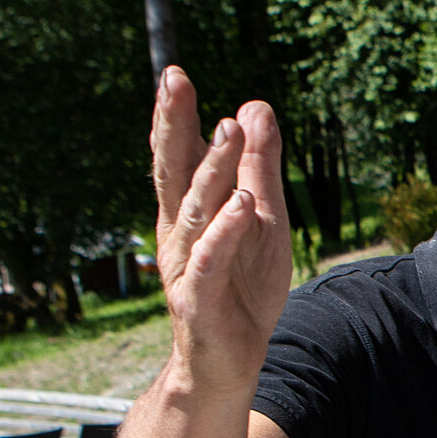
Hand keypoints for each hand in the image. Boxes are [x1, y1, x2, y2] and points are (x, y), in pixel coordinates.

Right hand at [150, 66, 292, 390]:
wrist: (227, 363)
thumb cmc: (241, 289)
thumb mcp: (262, 219)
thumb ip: (259, 167)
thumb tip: (252, 107)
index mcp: (189, 212)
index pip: (178, 156)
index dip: (174, 117)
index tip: (173, 73)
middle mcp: (179, 233)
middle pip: (174, 172)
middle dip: (173, 126)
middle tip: (174, 81)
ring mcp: (186, 266)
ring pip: (197, 210)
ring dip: (213, 170)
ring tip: (228, 131)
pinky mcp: (200, 299)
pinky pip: (211, 261)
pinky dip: (225, 233)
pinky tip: (240, 206)